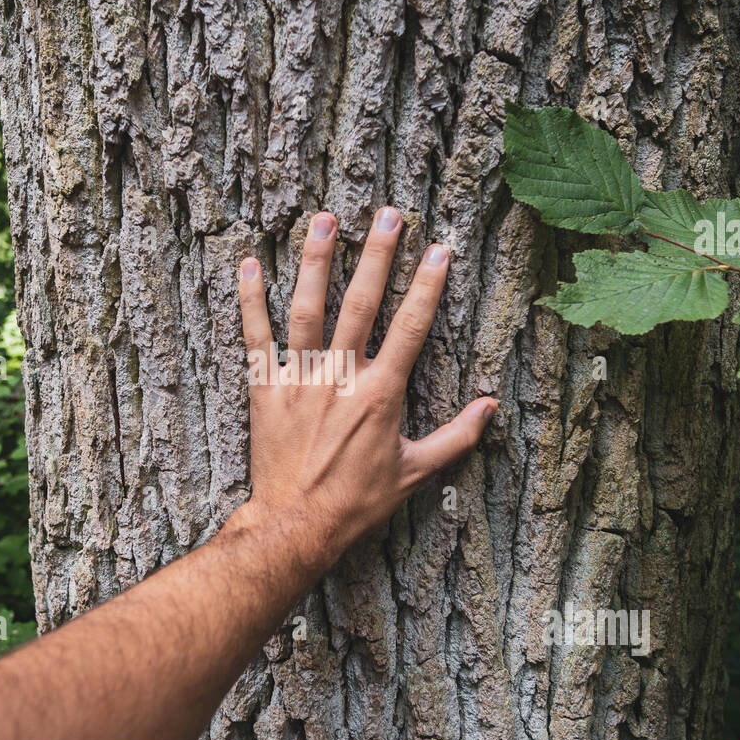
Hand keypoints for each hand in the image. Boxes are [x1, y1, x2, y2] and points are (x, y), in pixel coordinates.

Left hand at [236, 206, 496, 569]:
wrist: (297, 525)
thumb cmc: (357, 502)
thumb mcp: (416, 473)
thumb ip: (456, 437)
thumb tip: (491, 407)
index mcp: (380, 394)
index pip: (411, 327)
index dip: (427, 285)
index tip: (438, 249)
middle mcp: (340, 377)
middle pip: (361, 303)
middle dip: (377, 255)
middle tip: (388, 214)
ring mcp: (300, 379)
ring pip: (307, 309)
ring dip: (316, 261)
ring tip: (324, 219)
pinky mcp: (266, 389)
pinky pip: (257, 337)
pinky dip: (250, 300)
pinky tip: (248, 263)